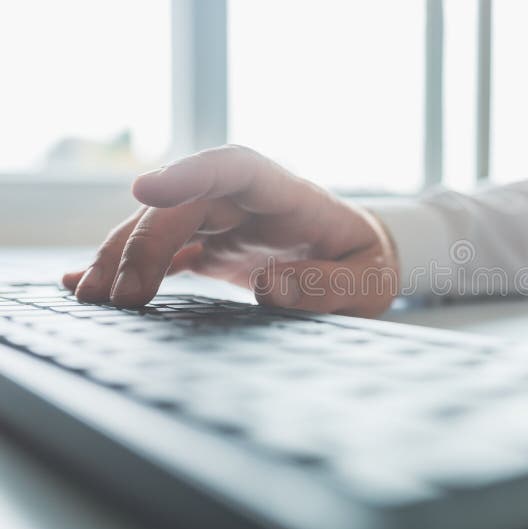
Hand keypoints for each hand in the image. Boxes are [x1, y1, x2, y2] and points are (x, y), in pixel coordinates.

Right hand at [62, 145, 398, 316]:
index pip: (235, 166)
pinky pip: (164, 247)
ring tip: (90, 295)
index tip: (145, 190)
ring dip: (123, 253)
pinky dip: (130, 264)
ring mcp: (227, 220)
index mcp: (292, 195)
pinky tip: (92, 285)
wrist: (364, 259)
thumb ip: (329, 285)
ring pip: (163, 221)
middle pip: (185, 201)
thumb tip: (270, 285)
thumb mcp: (369, 281)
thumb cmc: (369, 264)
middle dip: (145, 241)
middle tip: (122, 296)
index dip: (190, 173)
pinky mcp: (213, 244)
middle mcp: (250, 200)